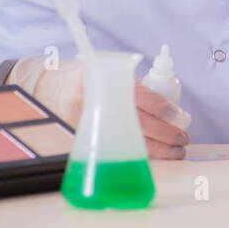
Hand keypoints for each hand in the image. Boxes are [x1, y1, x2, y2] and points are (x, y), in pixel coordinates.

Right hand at [6, 56, 192, 158]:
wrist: (45, 86)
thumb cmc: (83, 76)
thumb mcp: (105, 69)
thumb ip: (131, 83)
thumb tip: (168, 103)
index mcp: (108, 80)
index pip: (145, 98)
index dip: (167, 110)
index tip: (182, 118)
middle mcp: (99, 102)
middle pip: (141, 123)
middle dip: (167, 133)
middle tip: (183, 137)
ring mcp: (89, 123)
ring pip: (130, 140)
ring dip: (158, 150)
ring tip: (176, 151)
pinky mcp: (83, 139)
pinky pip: (114, 149)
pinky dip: (136, 155)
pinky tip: (152, 158)